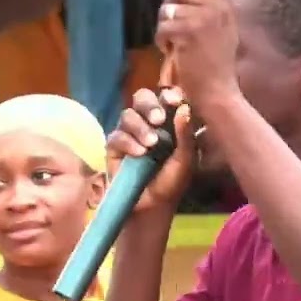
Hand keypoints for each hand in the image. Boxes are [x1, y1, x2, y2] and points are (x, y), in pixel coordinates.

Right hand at [107, 87, 196, 213]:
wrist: (152, 206)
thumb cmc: (172, 182)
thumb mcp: (186, 160)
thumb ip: (186, 135)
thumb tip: (183, 108)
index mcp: (168, 121)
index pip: (166, 98)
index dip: (169, 94)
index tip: (175, 100)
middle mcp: (147, 123)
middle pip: (142, 98)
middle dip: (150, 105)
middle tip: (159, 119)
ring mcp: (129, 133)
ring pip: (128, 115)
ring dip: (140, 127)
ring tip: (152, 145)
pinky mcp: (114, 146)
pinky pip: (116, 135)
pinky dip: (128, 143)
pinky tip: (139, 154)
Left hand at [155, 0, 239, 106]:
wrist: (217, 91)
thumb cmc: (216, 67)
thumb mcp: (222, 33)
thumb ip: (209, 12)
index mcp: (225, 6)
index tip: (180, 3)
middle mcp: (217, 7)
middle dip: (169, 3)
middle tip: (169, 23)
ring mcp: (204, 17)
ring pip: (167, 9)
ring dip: (163, 26)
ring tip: (171, 43)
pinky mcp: (189, 31)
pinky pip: (163, 26)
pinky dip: (160, 40)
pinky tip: (169, 51)